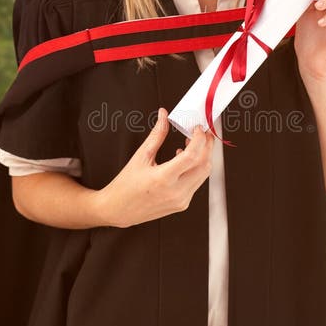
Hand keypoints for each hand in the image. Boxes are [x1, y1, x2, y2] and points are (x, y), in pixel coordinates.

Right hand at [101, 108, 213, 226]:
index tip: (197, 128)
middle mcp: (175, 192)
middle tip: (202, 133)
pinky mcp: (183, 204)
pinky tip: (184, 161)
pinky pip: (197, 183)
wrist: (119, 210)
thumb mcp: (141, 156)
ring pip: (204, 175)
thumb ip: (157, 135)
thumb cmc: (126, 185)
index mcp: (163, 178)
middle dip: (207, 146)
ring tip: (192, 144)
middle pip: (204, 165)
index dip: (199, 139)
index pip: (192, 156)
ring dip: (203, 157)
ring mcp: (181, 200)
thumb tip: (163, 115)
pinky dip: (195, 169)